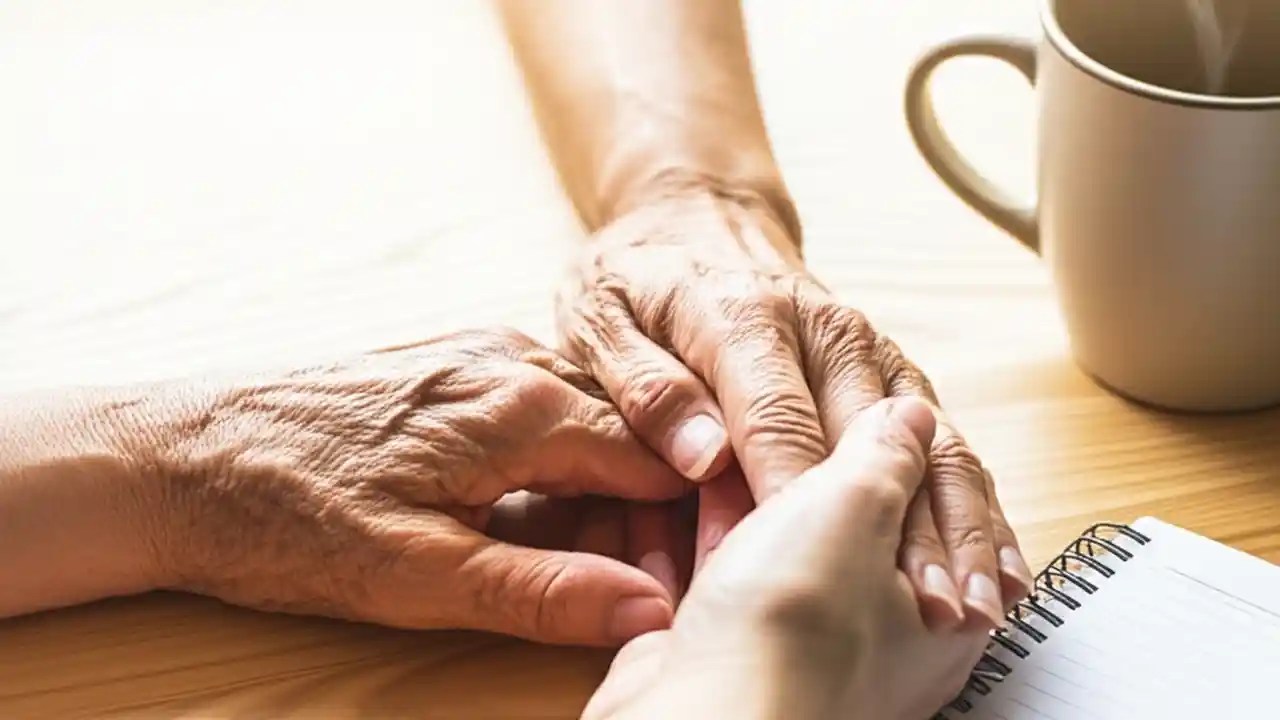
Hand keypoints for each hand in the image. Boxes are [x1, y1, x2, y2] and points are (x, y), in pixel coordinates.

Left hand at [136, 329, 692, 645]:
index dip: (689, 527)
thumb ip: (543, 590)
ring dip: (597, 497)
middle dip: (645, 518)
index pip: (659, 459)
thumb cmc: (287, 516)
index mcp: (522, 406)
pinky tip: (523, 518)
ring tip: (574, 566)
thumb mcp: (418, 576)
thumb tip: (650, 609)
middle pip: (630, 438)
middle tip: (629, 593)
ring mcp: (475, 356)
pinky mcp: (444, 368)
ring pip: (583, 424)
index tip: (695, 580)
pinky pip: (534, 412)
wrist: (176, 458)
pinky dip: (550, 470)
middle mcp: (510, 361)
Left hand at [558, 184, 1032, 628]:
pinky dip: (974, 508)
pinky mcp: (894, 376)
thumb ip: (645, 388)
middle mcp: (824, 328)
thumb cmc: (640, 290)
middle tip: (918, 615)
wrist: (696, 224)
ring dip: (958, 529)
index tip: (818, 569)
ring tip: (976, 609)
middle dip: (896, 532)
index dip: (798, 499)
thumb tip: (701, 458)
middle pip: (870, 440)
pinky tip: (996, 569)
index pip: (778, 419)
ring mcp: (869, 352)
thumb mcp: (601, 323)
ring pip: (930, 445)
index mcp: (743, 314)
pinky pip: (944, 444)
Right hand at [583, 399, 990, 719]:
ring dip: (743, 492)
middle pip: (846, 525)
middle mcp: (875, 637)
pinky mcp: (726, 652)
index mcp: (939, 613)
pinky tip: (668, 488)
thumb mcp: (856, 508)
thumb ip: (885, 455)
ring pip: (773, 547)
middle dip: (808, 461)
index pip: (938, 509)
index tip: (862, 396)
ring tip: (716, 429)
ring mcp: (794, 647)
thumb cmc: (795, 633)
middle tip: (784, 402)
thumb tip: (911, 416)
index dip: (898, 445)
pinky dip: (693, 533)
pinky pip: (714, 576)